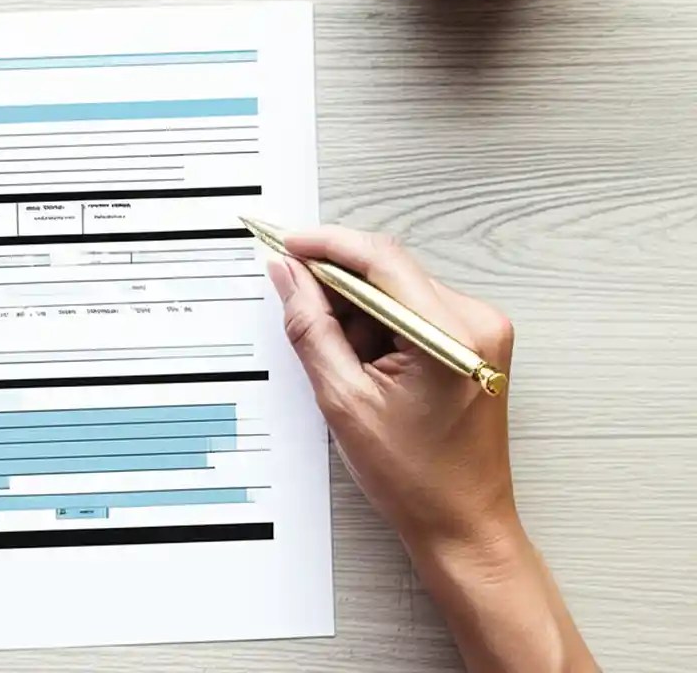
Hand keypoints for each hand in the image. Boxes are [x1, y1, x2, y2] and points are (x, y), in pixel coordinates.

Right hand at [269, 226, 595, 671]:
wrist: (462, 523)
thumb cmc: (418, 479)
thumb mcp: (344, 400)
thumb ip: (311, 329)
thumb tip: (289, 278)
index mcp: (451, 335)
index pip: (381, 259)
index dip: (327, 246)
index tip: (288, 245)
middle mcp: (476, 323)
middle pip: (389, 273)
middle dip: (338, 290)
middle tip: (300, 315)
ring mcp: (480, 332)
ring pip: (397, 293)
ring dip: (358, 316)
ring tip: (347, 372)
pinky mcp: (473, 343)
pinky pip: (412, 313)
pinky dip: (379, 331)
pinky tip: (367, 372)